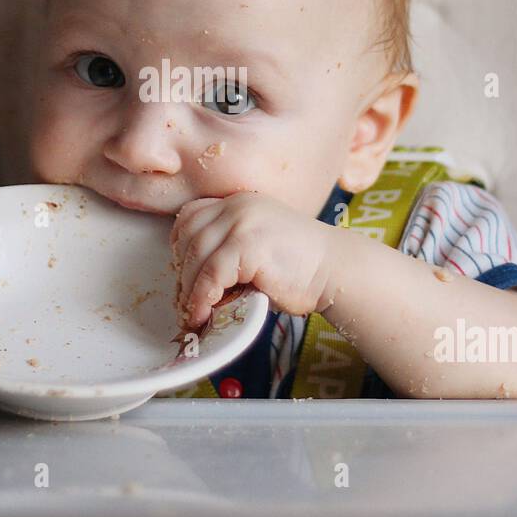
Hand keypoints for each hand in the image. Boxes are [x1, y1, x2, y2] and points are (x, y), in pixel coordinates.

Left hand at [170, 191, 335, 329]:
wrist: (336, 270)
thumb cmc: (301, 266)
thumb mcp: (259, 244)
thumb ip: (229, 248)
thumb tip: (193, 279)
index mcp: (240, 202)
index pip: (192, 215)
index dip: (180, 244)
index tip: (181, 271)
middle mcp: (238, 206)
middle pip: (189, 236)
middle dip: (182, 272)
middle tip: (185, 300)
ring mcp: (242, 223)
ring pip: (195, 257)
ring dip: (188, 290)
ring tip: (192, 314)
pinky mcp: (247, 246)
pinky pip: (211, 274)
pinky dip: (201, 298)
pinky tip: (203, 314)